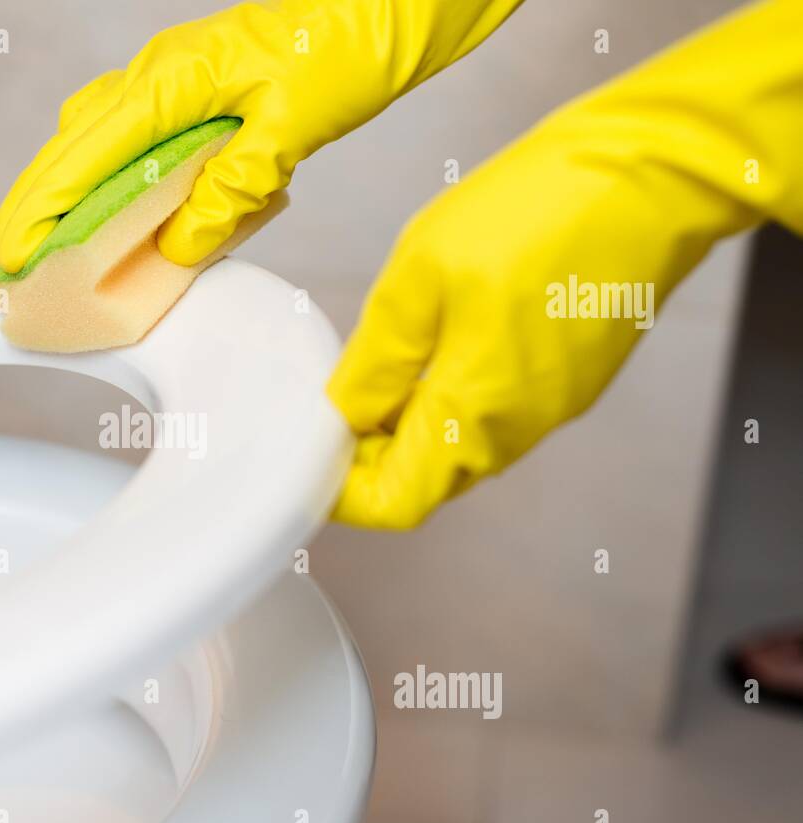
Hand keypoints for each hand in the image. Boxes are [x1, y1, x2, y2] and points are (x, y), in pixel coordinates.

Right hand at [0, 0, 523, 273]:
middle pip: (71, 150)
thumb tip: (179, 246)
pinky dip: (120, 186)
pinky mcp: (205, 96)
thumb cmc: (352, 39)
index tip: (7, 261)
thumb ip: (231, 189)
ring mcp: (180, 84)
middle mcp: (161, 78)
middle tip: (11, 267)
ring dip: (72, 199)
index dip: (36, 214)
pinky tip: (130, 219)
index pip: (77, 157)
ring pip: (100, 146)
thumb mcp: (292, 126)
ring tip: (56, 254)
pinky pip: (141, 145)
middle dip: (35, 210)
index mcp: (168, 81)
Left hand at [327, 0, 802, 528]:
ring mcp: (551, 406)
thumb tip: (342, 413)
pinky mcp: (572, 376)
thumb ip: (376, 361)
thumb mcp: (421, 279)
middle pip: (429, 477)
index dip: (347, 492)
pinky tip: (437, 338)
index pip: (397, 503)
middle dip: (373, 453)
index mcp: (475, 419)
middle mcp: (518, 430)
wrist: (652, 173)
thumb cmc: (540, 215)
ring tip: (381, 360)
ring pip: (462, 443)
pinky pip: (497, 409)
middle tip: (336, 398)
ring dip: (412, 418)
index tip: (314, 451)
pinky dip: (453, 393)